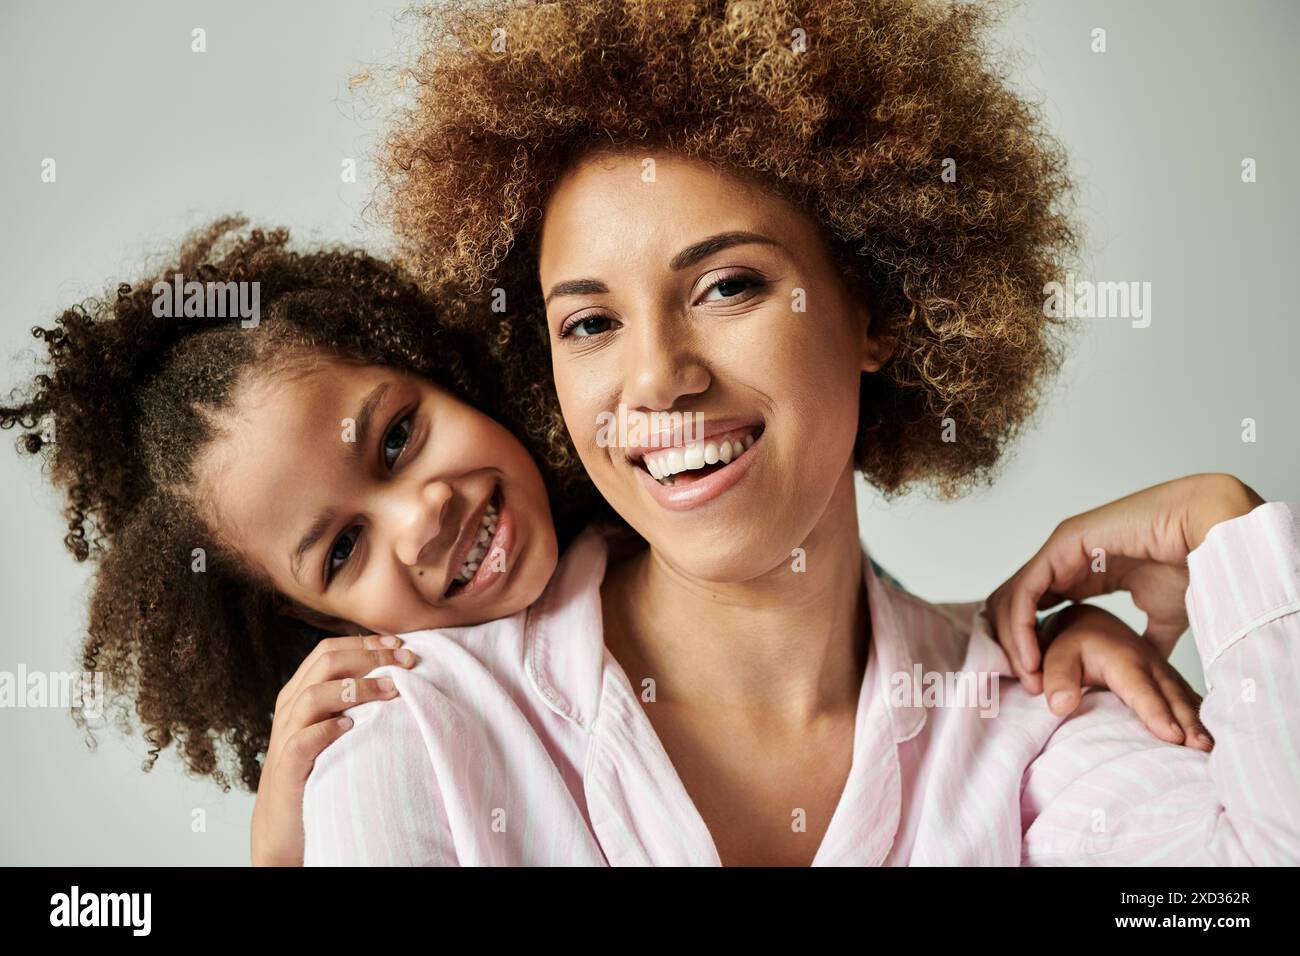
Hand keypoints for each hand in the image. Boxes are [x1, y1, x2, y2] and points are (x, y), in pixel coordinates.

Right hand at [250, 634, 416, 866]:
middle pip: (326, 663)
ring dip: (356, 689)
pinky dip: (327, 729)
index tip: (400, 644)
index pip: (329, 650)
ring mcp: (286, 734)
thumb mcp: (334, 722)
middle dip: (369, 657)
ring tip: (391, 691)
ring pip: (314, 695)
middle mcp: (291, 706)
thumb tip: (397, 671)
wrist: (286, 820)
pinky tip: (352, 727)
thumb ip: (353, 698)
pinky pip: (302, 739)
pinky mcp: (287, 765)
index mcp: (300, 690)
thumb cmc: (320, 764)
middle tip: (406, 663)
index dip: (364, 642)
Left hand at [988, 472, 1264, 693]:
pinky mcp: (1061, 545)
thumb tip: (1148, 668)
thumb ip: (1146, 641)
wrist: (1207, 535)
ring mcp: (1059, 551)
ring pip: (1014, 599)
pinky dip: (1021, 625)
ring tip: (1029, 677)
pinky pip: (1025, 590)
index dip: (1031, 647)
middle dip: (1015, 647)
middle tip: (1028, 686)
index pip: (1035, 612)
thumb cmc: (1189, 565)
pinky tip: (1030, 655)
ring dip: (1015, 641)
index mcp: (1079, 575)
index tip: (1039, 685)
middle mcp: (1062, 561)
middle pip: (1017, 606)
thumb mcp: (1161, 616)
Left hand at [1037, 603, 1212, 750]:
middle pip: (1173, 697)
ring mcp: (1165, 672)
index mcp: (1124, 660)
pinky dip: (1202, 717)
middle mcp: (1151, 664)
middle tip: (1202, 750)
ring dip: (1201, 723)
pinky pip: (1189, 699)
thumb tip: (1060, 707)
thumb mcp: (1056, 655)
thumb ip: (1057, 679)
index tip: (1172, 736)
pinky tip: (1211, 738)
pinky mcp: (1170, 681)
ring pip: (1186, 699)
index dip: (1156, 712)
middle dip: (1189, 723)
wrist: (1091, 624)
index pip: (1141, 690)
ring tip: (1212, 750)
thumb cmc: (1071, 644)